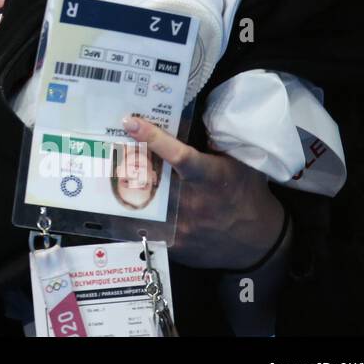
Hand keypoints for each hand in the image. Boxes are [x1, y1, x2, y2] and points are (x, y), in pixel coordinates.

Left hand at [122, 116, 285, 271]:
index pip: (180, 155)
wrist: (257, 242)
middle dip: (129, 162)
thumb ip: (214, 143)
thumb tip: (185, 119)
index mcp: (210, 177)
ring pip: (142, 203)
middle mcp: (193, 202)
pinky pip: (145, 227)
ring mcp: (181, 226)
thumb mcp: (239, 163)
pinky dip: (131, 214)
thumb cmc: (246, 194)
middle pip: (151, 177)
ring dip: (124, 187)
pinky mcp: (173, 244)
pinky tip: (116, 203)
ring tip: (105, 172)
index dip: (154, 139)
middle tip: (107, 144)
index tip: (131, 123)